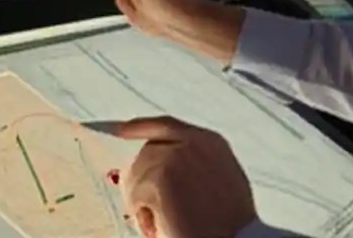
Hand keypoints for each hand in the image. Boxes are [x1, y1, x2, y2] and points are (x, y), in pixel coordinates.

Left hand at [117, 116, 256, 237]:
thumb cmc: (230, 225)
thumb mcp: (221, 180)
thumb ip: (194, 165)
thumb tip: (166, 173)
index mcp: (209, 142)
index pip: (166, 125)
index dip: (141, 127)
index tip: (121, 130)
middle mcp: (192, 142)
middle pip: (146, 153)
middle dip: (142, 182)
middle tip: (152, 211)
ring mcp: (174, 157)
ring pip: (136, 176)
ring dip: (145, 204)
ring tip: (168, 223)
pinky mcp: (159, 177)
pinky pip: (135, 198)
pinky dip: (144, 218)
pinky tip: (163, 228)